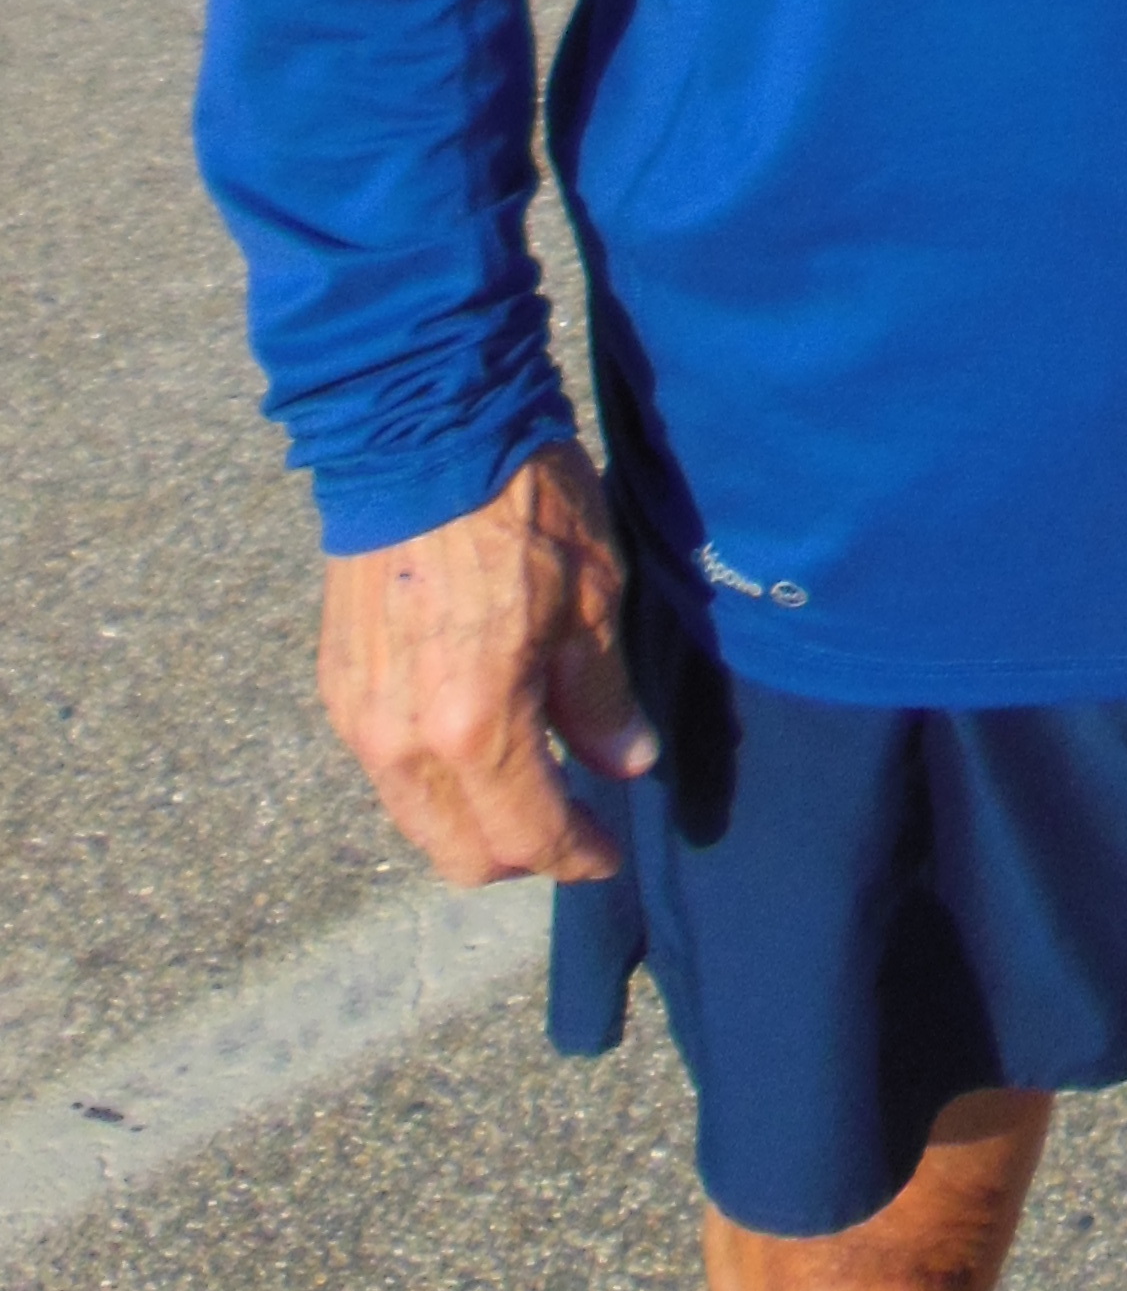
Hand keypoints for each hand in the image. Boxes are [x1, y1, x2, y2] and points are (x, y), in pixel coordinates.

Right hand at [317, 441, 656, 886]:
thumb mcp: (592, 598)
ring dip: (470, 821)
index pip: (527, 836)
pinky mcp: (337, 687)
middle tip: (569, 824)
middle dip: (519, 855)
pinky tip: (475, 739)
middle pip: (460, 852)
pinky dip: (432, 780)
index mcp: (476, 726)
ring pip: (416, 819)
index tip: (606, 851)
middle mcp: (404, 741)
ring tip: (528, 781)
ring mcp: (360, 718)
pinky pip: (385, 771)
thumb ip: (602, 698)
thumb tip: (625, 764)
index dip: (575, 854)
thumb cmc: (520, 505)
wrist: (423, 435)